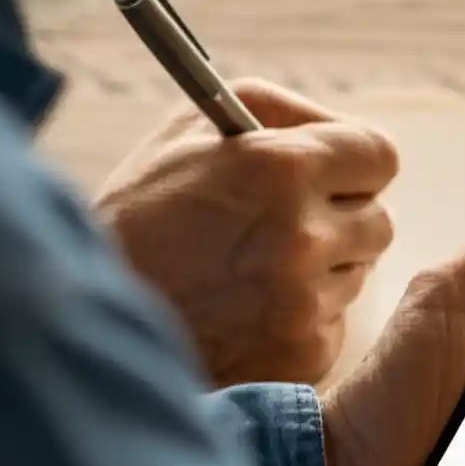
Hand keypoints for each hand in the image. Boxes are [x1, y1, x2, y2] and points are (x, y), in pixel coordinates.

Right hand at [96, 79, 396, 386]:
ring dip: (322, 270)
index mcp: (280, 167)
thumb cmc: (140, 216)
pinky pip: (334, 323)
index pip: (380, 157)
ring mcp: (305, 300)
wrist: (85, 319)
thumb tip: (337, 128)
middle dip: (343, 219)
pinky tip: (251, 315)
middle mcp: (302, 235)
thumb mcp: (189, 132)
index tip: (338, 176)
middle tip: (287, 228)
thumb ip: (276, 113)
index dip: (358, 165)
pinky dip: (304, 319)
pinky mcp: (304, 352)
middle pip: (378, 220)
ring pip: (357, 274)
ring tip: (254, 273)